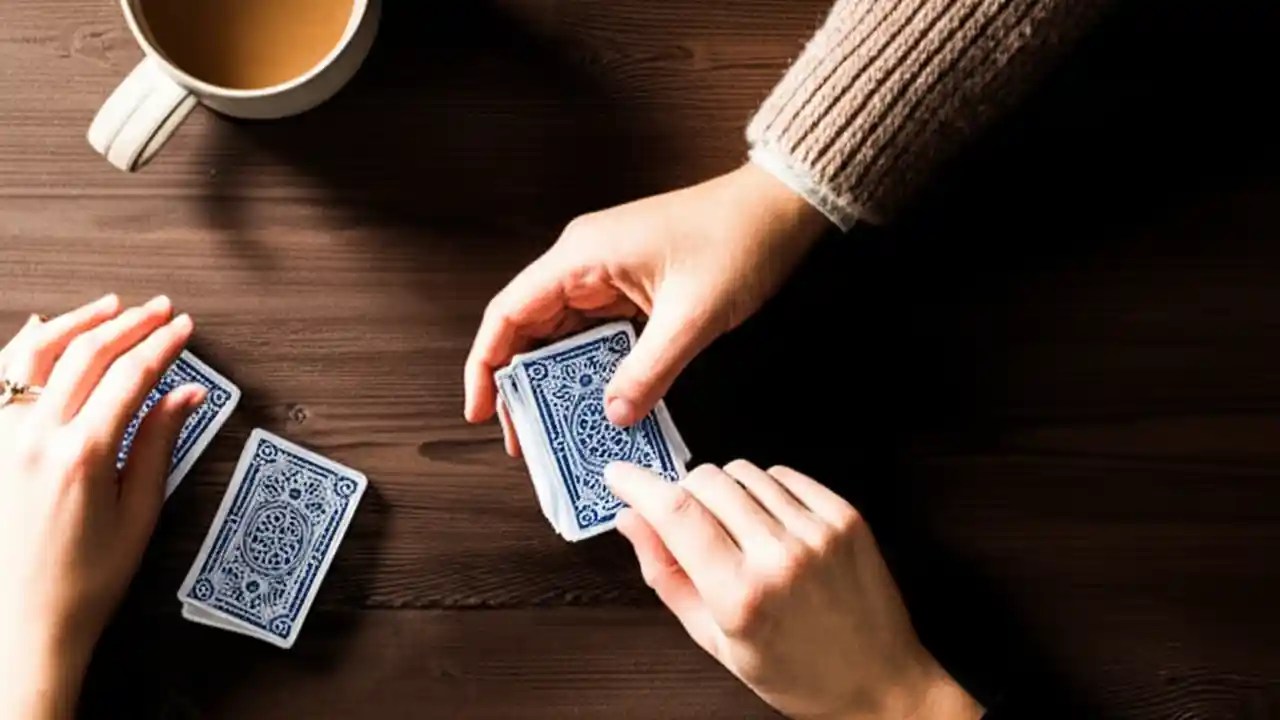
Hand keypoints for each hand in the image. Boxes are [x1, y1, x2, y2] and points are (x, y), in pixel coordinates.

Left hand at [0, 294, 204, 719]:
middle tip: (159, 309)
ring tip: (108, 306)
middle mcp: (34, 437)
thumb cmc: (82, 580)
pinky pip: (0, 378)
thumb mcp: (137, 514)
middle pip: (86, 354)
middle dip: (129, 323)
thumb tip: (185, 395)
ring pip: (34, 353)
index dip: (163, 344)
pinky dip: (23, 346)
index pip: (130, 376)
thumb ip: (157, 444)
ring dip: (76, 321)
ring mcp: (1, 438)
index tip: (184, 328)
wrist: (21, 625)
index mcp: (82, 455)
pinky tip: (42, 330)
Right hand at [464, 162, 830, 453]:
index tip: (479, 411)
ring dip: (556, 381)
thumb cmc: (737, 240)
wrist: (780, 207)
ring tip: (554, 431)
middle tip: (522, 439)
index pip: (508, 313)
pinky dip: (591, 369)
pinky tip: (596, 404)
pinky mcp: (630, 287)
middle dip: (520, 385)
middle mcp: (583, 262)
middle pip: (528, 330)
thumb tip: (612, 416)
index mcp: (582, 257)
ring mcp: (606, 274)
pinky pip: (595, 334)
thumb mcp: (692, 316)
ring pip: (561, 336)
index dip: (486, 365)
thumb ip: (649, 371)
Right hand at [606, 461, 983, 719]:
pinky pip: (784, 475)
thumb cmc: (795, 673)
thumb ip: (667, 575)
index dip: (638, 484)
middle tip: (685, 519)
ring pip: (744, 472)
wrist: (877, 683)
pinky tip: (769, 523)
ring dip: (725, 490)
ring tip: (736, 531)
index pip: (676, 513)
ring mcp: (817, 532)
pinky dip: (765, 489)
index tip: (620, 475)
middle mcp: (780, 556)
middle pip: (705, 480)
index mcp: (740, 595)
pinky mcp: (845, 516)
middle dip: (682, 491)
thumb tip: (632, 520)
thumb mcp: (714, 639)